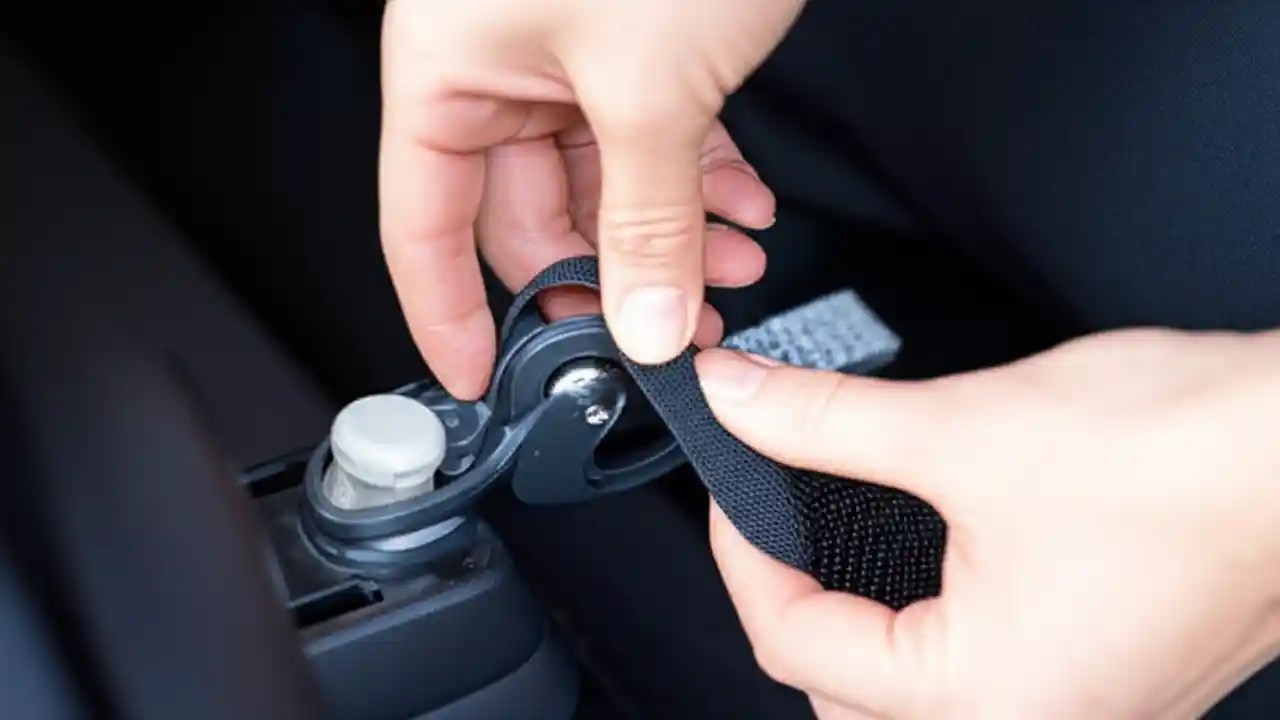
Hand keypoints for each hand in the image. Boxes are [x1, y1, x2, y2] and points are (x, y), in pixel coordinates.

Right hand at [379, 0, 805, 398]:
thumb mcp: (653, 90)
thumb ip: (647, 223)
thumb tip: (645, 324)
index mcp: (450, 69)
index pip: (422, 224)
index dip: (447, 314)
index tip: (478, 381)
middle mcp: (495, 64)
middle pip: (525, 216)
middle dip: (605, 282)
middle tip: (663, 334)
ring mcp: (563, 53)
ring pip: (601, 187)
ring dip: (667, 238)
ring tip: (730, 273)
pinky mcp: (629, 45)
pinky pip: (648, 142)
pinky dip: (696, 184)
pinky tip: (742, 210)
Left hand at [695, 328, 1279, 718]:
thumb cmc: (1189, 456)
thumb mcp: (967, 426)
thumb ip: (826, 420)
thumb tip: (738, 402)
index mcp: (980, 697)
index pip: (790, 639)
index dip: (739, 548)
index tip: (731, 481)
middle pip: (835, 686)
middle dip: (789, 597)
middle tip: (770, 515)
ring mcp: (1070, 710)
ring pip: (899, 697)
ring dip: (851, 623)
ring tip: (828, 543)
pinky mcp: (1099, 678)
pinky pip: (971, 679)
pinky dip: (917, 627)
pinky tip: (917, 568)